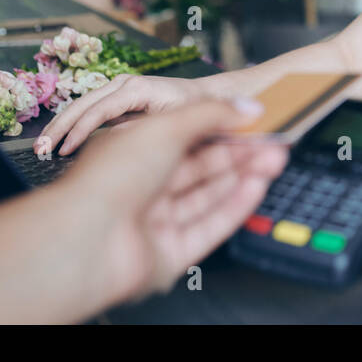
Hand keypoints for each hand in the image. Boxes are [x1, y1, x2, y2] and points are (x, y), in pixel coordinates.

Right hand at [39, 72, 209, 155]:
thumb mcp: (173, 125)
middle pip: (83, 104)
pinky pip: (90, 111)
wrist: (207, 97)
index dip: (80, 131)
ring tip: (42, 146)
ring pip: (82, 105)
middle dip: (60, 125)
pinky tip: (60, 141)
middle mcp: (124, 84)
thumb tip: (111, 142)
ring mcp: (119, 89)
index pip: (100, 110)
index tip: (64, 151)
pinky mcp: (118, 98)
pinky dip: (73, 124)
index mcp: (137, 88)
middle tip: (40, 148)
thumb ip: (142, 131)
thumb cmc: (195, 112)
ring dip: (62, 124)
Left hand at [61, 98, 287, 301]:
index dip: (220, 129)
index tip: (250, 123)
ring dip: (241, 177)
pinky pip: (208, 227)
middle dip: (237, 154)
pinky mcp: (168, 253)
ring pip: (206, 197)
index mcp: (132, 153)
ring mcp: (155, 222)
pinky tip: (256, 187)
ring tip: (273, 160)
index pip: (184, 138)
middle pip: (199, 169)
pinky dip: (234, 207)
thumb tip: (246, 108)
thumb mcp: (166, 126)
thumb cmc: (110, 179)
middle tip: (271, 142)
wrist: (88, 239)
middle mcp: (142, 187)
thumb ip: (211, 114)